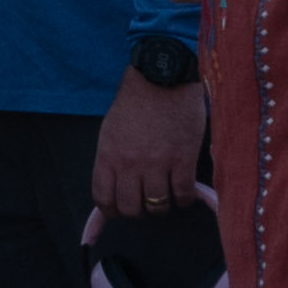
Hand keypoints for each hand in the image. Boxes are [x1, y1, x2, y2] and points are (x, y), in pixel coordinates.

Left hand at [92, 65, 207, 216]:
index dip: (111, 211)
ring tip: (166, 195)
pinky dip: (183, 199)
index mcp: (108, 154)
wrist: (163, 76)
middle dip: (138, 211)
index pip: (103, 199)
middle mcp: (129, 163)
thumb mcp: (111, 130)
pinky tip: (183, 191)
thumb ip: (111, 159)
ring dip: (162, 206)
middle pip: (130, 208)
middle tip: (145, 202)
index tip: (120, 209)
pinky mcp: (183, 159)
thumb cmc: (136, 101)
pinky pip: (182, 195)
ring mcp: (157, 162)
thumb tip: (114, 185)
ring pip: (157, 206)